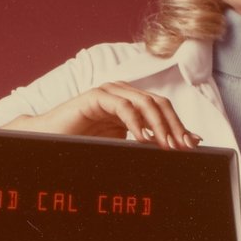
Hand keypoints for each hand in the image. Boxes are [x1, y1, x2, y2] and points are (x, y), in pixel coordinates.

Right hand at [5, 83, 200, 147]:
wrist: (49, 141)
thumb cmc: (82, 144)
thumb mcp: (121, 146)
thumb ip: (150, 143)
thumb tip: (187, 143)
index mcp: (131, 104)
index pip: (163, 110)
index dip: (179, 126)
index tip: (191, 146)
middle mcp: (123, 95)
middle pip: (159, 104)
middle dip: (174, 126)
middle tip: (183, 147)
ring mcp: (110, 93)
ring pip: (145, 102)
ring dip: (159, 125)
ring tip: (166, 145)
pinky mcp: (95, 97)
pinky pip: (122, 106)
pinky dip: (135, 122)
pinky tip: (142, 138)